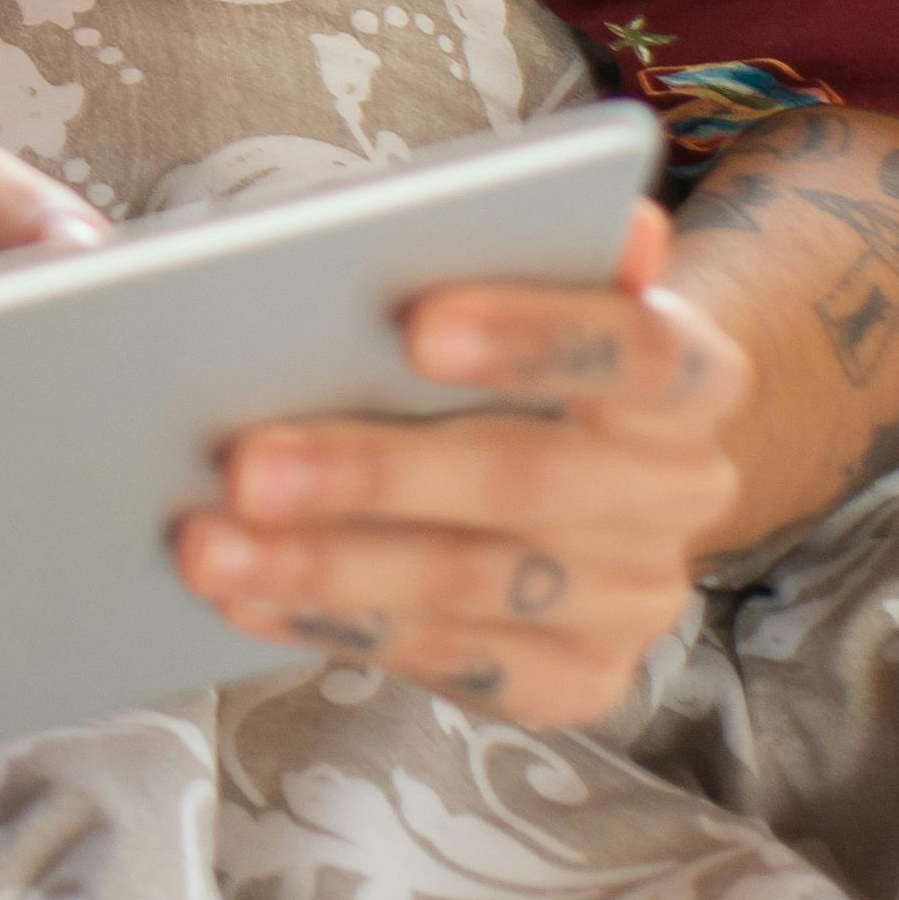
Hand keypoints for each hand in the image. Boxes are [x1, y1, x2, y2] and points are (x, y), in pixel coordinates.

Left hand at [169, 197, 744, 726]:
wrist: (601, 471)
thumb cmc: (525, 350)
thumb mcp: (536, 281)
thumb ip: (531, 242)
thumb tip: (610, 221)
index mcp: (691, 373)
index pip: (633, 347)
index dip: (530, 335)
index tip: (414, 325)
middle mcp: (678, 491)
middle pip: (525, 480)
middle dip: (374, 473)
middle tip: (242, 463)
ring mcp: (633, 597)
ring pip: (469, 585)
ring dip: (324, 567)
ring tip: (207, 545)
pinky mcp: (577, 678)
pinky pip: (447, 660)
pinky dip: (335, 625)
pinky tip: (246, 600)